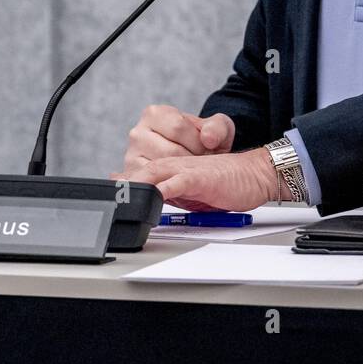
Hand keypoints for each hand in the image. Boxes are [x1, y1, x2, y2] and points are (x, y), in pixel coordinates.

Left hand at [111, 147, 277, 211]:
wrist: (252, 175)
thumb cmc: (222, 181)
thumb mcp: (186, 187)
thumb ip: (160, 186)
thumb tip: (130, 185)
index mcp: (168, 166)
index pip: (137, 172)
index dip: (123, 185)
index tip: (110, 197)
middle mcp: (173, 163)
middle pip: (141, 171)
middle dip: (126, 186)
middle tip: (111, 200)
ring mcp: (186, 169)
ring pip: (155, 173)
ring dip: (139, 185)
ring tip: (124, 198)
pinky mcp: (199, 177)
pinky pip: (178, 182)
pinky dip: (165, 189)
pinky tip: (155, 197)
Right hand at [120, 105, 234, 174]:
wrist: (193, 157)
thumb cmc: (202, 140)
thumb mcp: (217, 128)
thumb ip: (217, 128)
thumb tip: (208, 139)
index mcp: (154, 114)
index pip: (177, 127)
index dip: (197, 142)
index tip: (205, 148)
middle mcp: (138, 132)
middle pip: (170, 151)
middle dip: (191, 160)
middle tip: (199, 163)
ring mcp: (131, 155)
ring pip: (161, 169)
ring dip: (181, 173)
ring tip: (190, 169)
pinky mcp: (133, 177)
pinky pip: (153, 184)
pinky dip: (170, 184)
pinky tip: (179, 179)